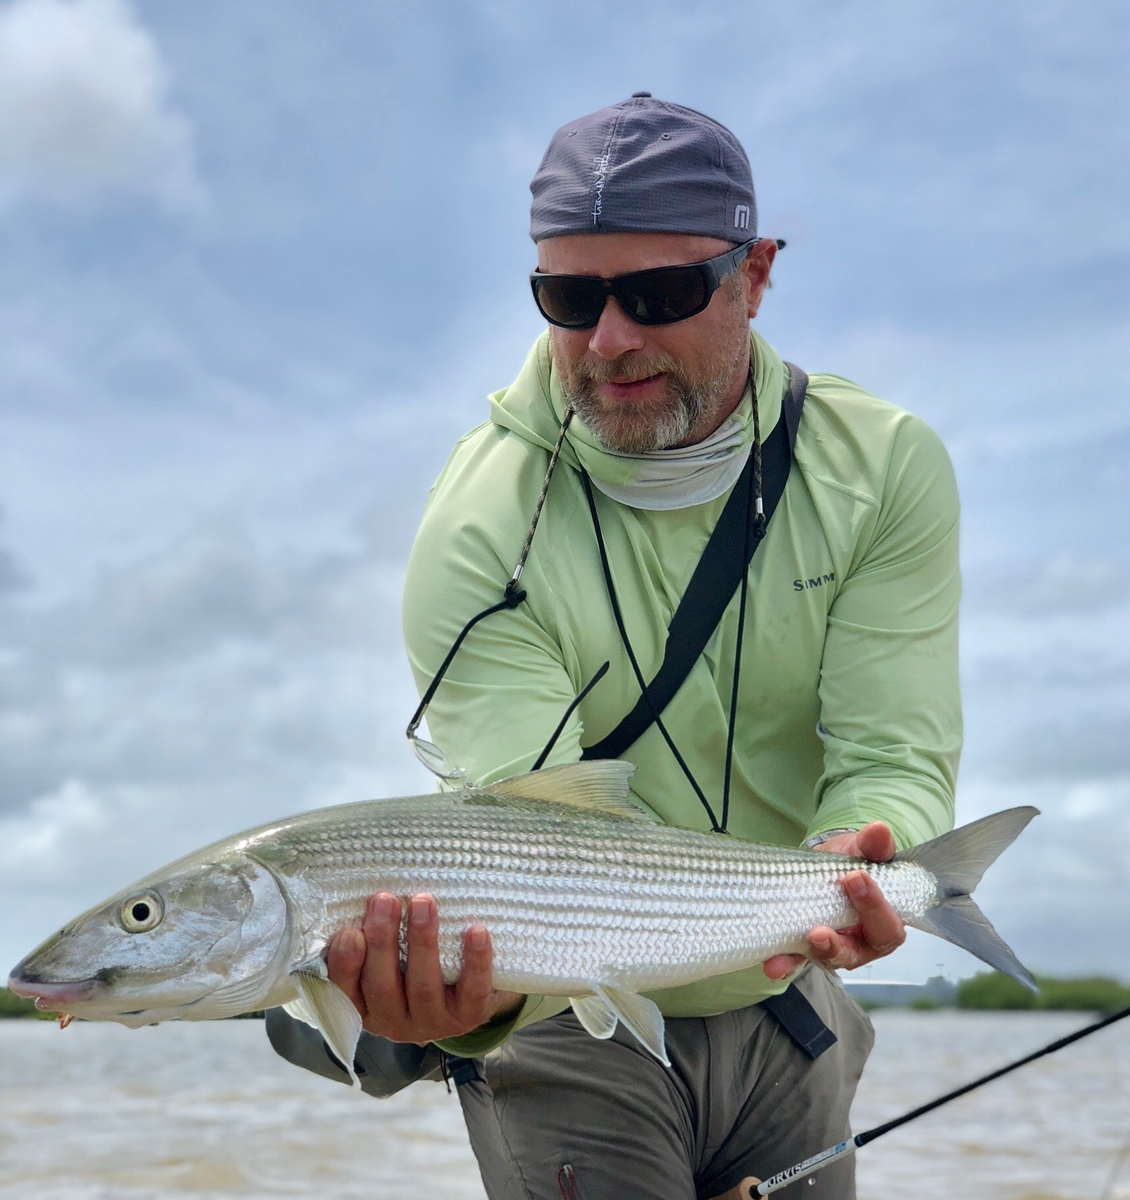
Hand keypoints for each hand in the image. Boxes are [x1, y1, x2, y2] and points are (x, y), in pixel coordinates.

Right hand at [326, 892, 524, 1043]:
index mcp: (365, 1006)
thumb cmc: (414, 967)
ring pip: (423, 988)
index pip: (344, 992)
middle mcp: (394, 1021)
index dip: (345, 964)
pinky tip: (476, 931)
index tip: (349, 931)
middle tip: (385, 900)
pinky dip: (475, 961)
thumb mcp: (387, 960)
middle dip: (383, 942)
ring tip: (423, 902)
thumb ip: (371, 936)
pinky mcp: (468, 1017)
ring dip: (422, 942)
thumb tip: (363, 890)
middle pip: (382, 988)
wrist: (467, 998)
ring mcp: (433, 1023)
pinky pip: (472, 991)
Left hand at [763, 821, 905, 980]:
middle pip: (855, 953)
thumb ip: (873, 845)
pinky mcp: (803, 946)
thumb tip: (879, 830)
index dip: (875, 908)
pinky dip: (785, 962)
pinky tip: (771, 963)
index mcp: (883, 923)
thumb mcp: (862, 851)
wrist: (825, 867)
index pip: (887, 927)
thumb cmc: (853, 864)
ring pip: (824, 959)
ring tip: (790, 953)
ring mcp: (831, 947)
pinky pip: (796, 960)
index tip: (855, 877)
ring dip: (808, 956)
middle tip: (819, 930)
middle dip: (838, 945)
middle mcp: (859, 943)